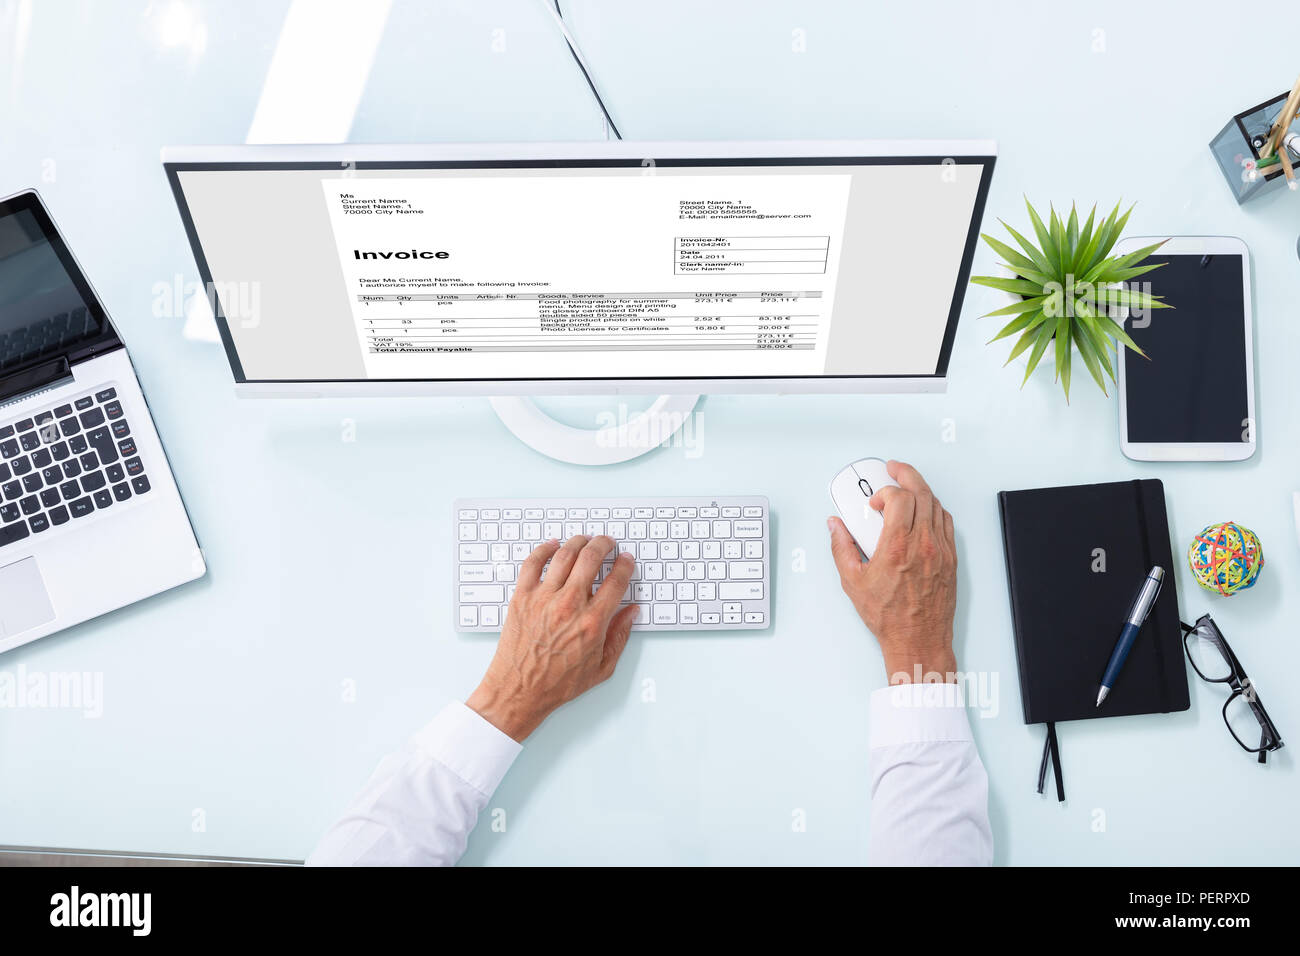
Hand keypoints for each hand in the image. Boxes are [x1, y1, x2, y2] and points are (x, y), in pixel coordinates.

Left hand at [466, 535, 638, 740]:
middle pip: (592, 558)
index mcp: (593, 623)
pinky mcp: (522, 597)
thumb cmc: (558, 684)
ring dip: (579, 541)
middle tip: (608, 542)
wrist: (519, 692)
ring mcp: (543, 598)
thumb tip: (631, 612)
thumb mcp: (602, 668)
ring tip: (585, 539)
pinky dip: (545, 548)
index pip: (616, 581)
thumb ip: (620, 637)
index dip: (625, 565)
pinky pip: (533, 562)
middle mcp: (569, 605)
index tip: (626, 560)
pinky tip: (553, 545)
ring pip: (565, 554)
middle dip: (604, 544)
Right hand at [828, 460, 957, 682]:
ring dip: (921, 491)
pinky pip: (947, 523)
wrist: (918, 640)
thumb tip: (835, 526)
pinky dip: (935, 510)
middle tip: (893, 469)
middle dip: (906, 475)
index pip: (900, 498)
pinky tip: (924, 511)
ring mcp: (941, 551)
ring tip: (908, 488)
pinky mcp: (951, 559)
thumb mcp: (853, 581)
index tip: (874, 501)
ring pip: (937, 505)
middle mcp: (923, 545)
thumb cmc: (888, 616)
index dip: (885, 491)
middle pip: (922, 493)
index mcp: (897, 547)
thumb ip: (841, 547)